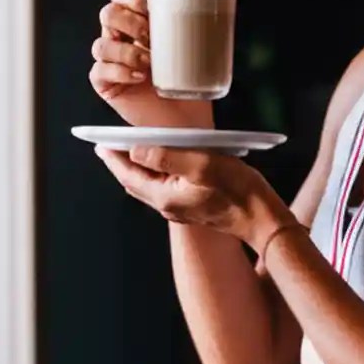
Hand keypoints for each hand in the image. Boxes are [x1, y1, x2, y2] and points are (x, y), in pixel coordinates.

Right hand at [90, 0, 211, 127]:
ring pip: (101, 44)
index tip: (149, 5)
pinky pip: (99, 71)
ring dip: (126, 51)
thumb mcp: (195, 47)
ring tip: (148, 63)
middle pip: (108, 14)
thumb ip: (192, 24)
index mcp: (138, 22)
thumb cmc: (190, 82)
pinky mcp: (106, 84)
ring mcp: (112, 61)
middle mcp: (122, 38)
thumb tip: (214, 3)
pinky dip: (119, 71)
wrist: (187, 118)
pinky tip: (138, 77)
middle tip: (151, 37)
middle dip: (130, 22)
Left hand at [95, 145, 297, 249]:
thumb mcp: (202, 164)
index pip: (129, 176)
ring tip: (131, 151)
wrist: (263, 220)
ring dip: (139, 168)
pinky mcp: (194, 207)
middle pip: (136, 183)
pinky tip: (163, 163)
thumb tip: (136, 150)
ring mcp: (180, 209)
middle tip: (110, 145)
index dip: (113, 158)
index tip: (100, 143)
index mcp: (165, 196)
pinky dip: (157, 174)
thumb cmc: (238, 190)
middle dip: (122, 163)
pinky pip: (166, 189)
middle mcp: (168, 206)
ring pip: (150, 186)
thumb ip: (166, 157)